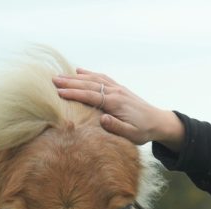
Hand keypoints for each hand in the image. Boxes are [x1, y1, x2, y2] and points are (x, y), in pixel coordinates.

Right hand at [52, 69, 184, 149]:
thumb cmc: (143, 131)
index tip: (59, 93)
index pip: (91, 96)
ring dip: (76, 77)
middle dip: (70, 82)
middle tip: (52, 80)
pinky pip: (102, 78)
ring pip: (94, 79)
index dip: (74, 94)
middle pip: (89, 85)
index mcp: (116, 103)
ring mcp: (117, 88)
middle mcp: (115, 92)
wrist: (158, 122)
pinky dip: (89, 73)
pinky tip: (79, 71)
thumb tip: (103, 119)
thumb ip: (117, 127)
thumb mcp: (131, 135)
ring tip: (60, 76)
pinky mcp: (119, 88)